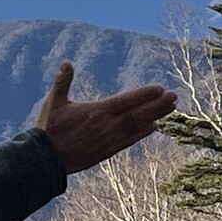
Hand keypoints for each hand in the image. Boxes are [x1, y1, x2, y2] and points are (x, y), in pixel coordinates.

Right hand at [37, 60, 177, 173]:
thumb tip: (67, 63)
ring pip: (137, 127)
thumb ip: (62, 82)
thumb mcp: (53, 102)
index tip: (160, 89)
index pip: (125, 101)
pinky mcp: (108, 151)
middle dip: (157, 105)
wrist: (47, 158)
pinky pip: (130, 140)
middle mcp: (107, 126)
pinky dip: (143, 133)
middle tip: (174, 97)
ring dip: (155, 117)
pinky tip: (153, 127)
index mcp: (96, 112)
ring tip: (170, 109)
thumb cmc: (49, 127)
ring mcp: (109, 140)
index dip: (144, 95)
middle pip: (138, 114)